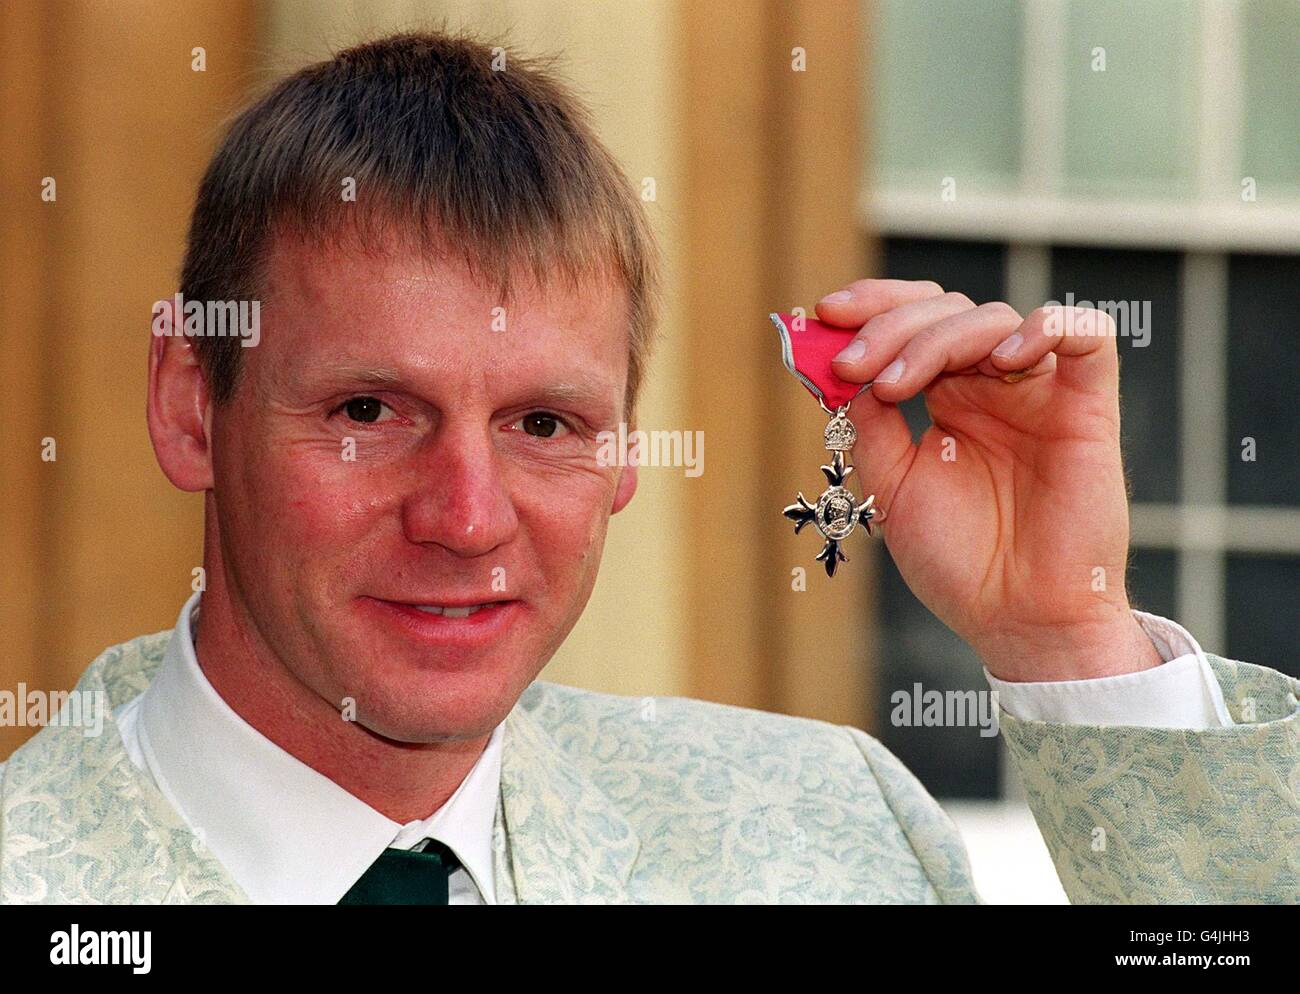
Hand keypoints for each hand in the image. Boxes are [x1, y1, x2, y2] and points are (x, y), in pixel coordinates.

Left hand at [819, 279, 1160, 681]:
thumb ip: (869, 426)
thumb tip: (841, 370)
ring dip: (937, 338)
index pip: (914, 323)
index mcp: (947, 398)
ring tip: (898, 383)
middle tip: (851, 364)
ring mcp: (1038, 393)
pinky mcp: (1087, 408)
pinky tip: (1002, 359)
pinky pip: (1088, 337)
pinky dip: (1047, 327)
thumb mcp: (890, 487)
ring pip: (996, 317)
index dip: (872, 307)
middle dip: (889, 326)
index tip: (826, 315)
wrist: (1016, 618)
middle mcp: (992, 386)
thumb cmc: (957, 562)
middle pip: (946, 311)